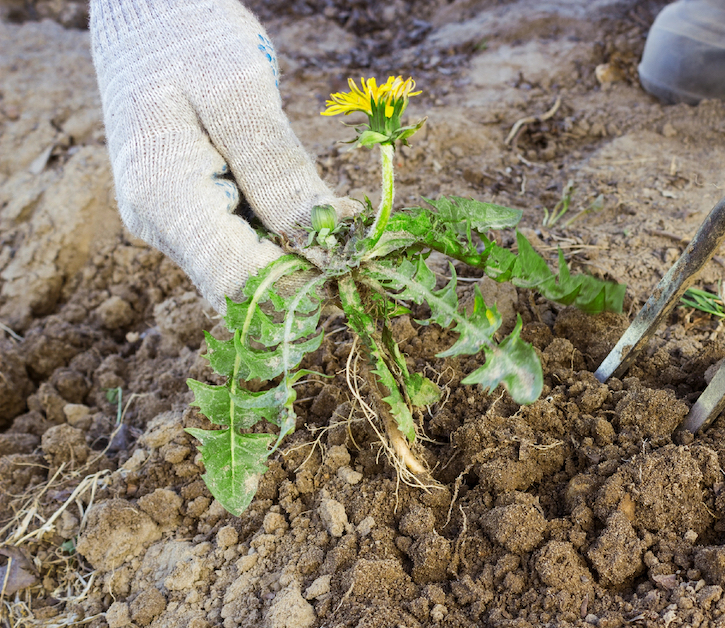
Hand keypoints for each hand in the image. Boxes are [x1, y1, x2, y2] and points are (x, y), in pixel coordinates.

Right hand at [91, 0, 359, 310]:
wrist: (148, 12)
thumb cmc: (191, 38)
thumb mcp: (239, 91)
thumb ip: (276, 168)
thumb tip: (321, 238)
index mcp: (164, 200)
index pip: (240, 284)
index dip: (303, 288)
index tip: (354, 263)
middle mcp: (163, 226)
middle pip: (247, 286)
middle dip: (309, 271)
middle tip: (361, 236)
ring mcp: (177, 224)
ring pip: (253, 269)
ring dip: (305, 254)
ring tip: (346, 214)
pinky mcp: (197, 215)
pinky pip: (250, 244)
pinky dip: (290, 233)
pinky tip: (323, 208)